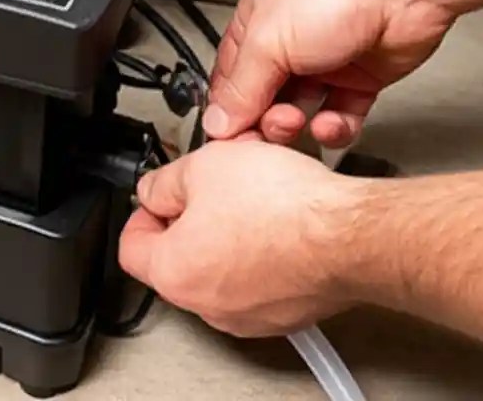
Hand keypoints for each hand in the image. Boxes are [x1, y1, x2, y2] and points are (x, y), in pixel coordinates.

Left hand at [118, 138, 367, 336]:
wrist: (349, 236)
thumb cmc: (282, 207)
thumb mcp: (204, 167)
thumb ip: (164, 183)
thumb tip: (154, 191)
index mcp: (174, 273)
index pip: (132, 247)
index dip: (142, 214)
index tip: (158, 197)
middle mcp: (207, 306)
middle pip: (179, 260)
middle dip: (191, 220)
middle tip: (210, 190)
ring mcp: (249, 316)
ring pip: (221, 270)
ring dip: (229, 236)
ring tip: (250, 201)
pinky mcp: (286, 315)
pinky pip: (259, 281)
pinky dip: (263, 255)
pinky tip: (280, 223)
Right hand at [205, 0, 455, 146]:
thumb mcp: (268, 42)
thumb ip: (239, 88)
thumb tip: (217, 122)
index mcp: (255, 25)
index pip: (229, 81)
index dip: (228, 112)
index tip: (231, 140)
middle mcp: (288, 43)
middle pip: (263, 101)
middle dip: (265, 121)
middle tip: (274, 127)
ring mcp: (325, 62)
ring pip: (300, 112)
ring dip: (299, 126)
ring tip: (302, 122)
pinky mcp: (360, 79)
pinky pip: (339, 116)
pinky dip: (334, 127)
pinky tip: (331, 123)